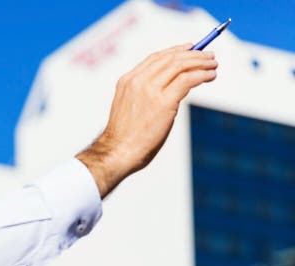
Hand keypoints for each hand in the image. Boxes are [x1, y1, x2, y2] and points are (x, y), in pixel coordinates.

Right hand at [77, 44, 217, 197]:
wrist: (118, 152)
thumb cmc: (124, 137)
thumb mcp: (130, 107)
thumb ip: (145, 95)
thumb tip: (172, 90)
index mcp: (127, 81)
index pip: (155, 58)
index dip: (175, 51)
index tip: (190, 49)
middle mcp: (138, 81)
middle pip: (170, 58)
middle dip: (193, 54)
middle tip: (208, 56)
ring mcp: (150, 90)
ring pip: (181, 65)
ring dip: (200, 62)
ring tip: (213, 66)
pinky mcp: (164, 102)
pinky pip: (188, 80)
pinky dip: (202, 75)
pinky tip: (210, 76)